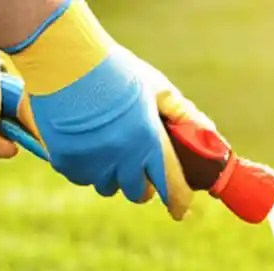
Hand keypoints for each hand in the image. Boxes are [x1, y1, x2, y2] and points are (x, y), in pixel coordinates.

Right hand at [6, 0, 211, 218]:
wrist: (63, 57)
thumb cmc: (115, 70)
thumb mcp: (155, 87)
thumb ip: (183, 114)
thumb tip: (209, 134)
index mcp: (150, 141)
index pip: (170, 186)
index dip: (177, 201)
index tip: (179, 210)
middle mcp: (123, 158)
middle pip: (138, 193)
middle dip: (141, 185)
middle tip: (138, 168)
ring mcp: (93, 162)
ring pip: (107, 187)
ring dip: (112, 175)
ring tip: (108, 148)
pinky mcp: (66, 161)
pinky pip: (81, 177)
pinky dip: (85, 166)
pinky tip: (85, 143)